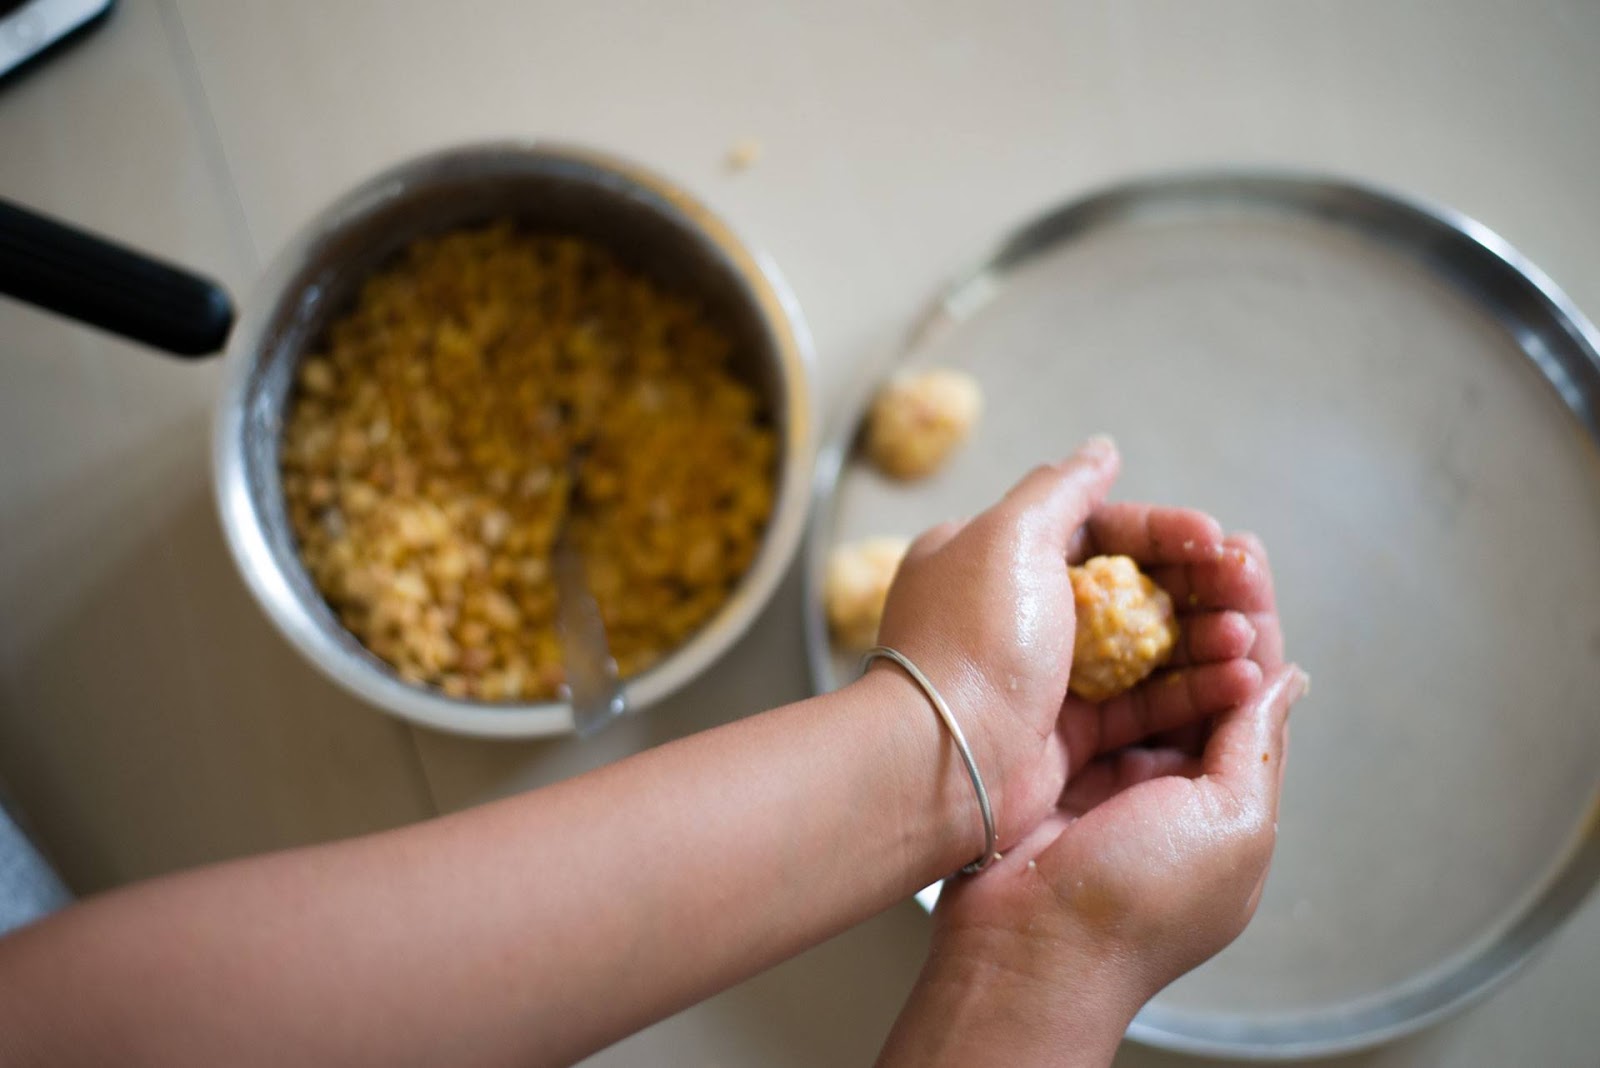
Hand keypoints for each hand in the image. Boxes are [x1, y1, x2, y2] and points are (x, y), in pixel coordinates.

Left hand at [874, 437, 1261, 850]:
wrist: (940, 759)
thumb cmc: (973, 640)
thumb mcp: (1011, 538)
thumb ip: (1061, 489)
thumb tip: (1101, 450)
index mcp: (993, 558)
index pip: (1095, 530)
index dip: (1161, 530)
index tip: (1216, 537)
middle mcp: (1017, 614)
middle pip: (1127, 589)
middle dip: (1194, 586)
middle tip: (1248, 588)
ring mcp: (1043, 677)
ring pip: (1141, 647)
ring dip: (1202, 639)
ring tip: (1248, 638)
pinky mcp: (1068, 734)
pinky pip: (1142, 705)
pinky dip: (1191, 692)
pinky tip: (1240, 681)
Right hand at [931, 527, 1297, 991]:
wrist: (1028, 946)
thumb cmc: (1140, 901)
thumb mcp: (1232, 826)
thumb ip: (1255, 745)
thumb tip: (1286, 678)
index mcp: (1225, 802)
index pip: (1249, 695)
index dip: (1254, 626)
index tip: (1247, 564)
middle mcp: (1170, 779)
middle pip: (1197, 671)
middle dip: (1211, 606)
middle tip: (1213, 544)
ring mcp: (1108, 763)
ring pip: (1143, 668)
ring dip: (1162, 612)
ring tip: (1171, 553)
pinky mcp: (1054, 752)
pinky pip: (1087, 681)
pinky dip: (1102, 636)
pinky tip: (1106, 591)